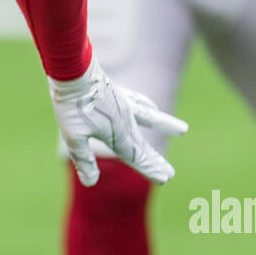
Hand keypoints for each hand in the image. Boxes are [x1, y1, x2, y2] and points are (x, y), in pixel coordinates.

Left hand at [49, 59, 186, 186]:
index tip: (165, 178)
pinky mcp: (117, 92)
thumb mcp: (74, 137)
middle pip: (142, 145)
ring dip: (165, 126)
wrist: (74, 71)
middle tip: (171, 173)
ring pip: (149, 119)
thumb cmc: (72, 106)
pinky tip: (153, 107)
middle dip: (155, 160)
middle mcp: (125, 121)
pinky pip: (139, 102)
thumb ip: (83, 160)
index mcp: (117, 134)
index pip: (136, 157)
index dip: (150, 169)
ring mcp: (124, 105)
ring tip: (183, 130)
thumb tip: (91, 183)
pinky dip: (149, 107)